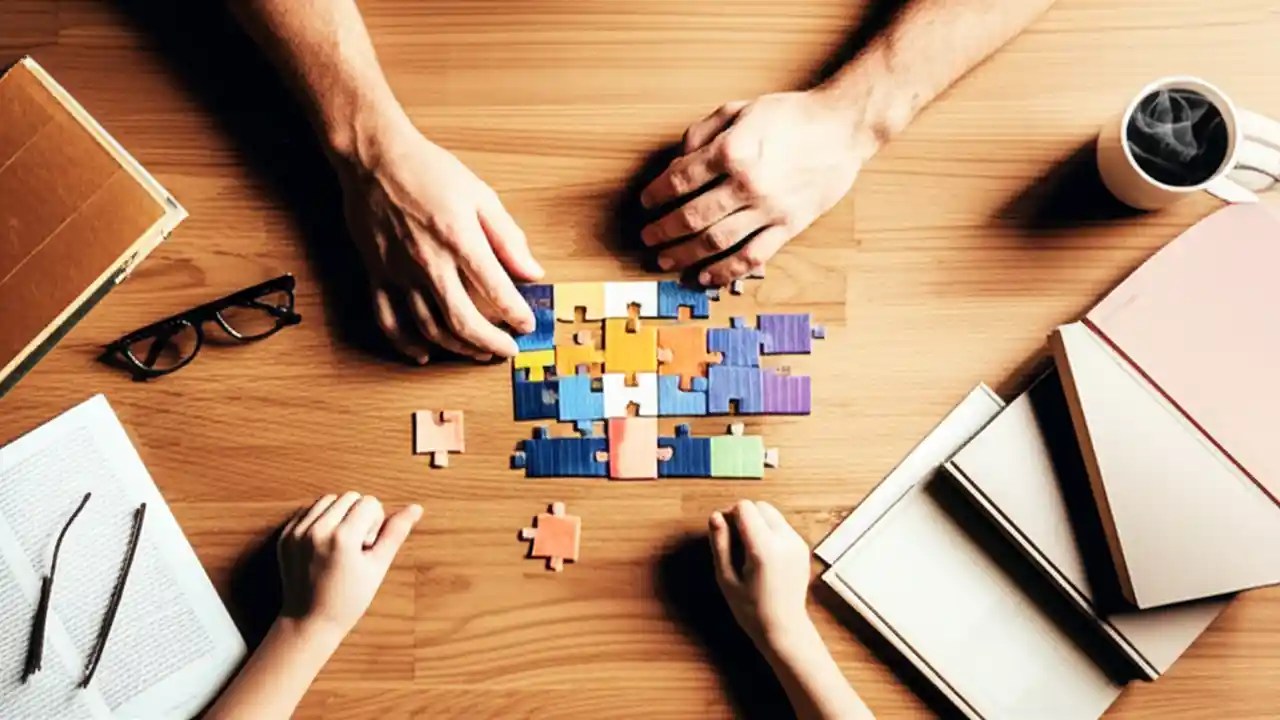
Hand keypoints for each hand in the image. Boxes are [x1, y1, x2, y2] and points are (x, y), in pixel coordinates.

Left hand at [278, 492, 422, 634]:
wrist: (309, 621)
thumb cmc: (348, 599)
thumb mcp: (378, 567)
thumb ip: (395, 533)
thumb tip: (416, 508)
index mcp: (342, 538)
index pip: (370, 502)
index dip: (375, 523)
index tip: (368, 547)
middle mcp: (317, 530)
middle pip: (349, 497)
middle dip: (358, 515)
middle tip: (355, 546)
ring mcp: (297, 532)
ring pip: (328, 500)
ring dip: (339, 514)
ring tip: (339, 543)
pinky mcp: (285, 535)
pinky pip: (308, 511)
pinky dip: (319, 520)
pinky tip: (323, 544)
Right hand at [335, 115, 543, 362]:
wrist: (374, 158)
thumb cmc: (428, 170)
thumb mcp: (480, 195)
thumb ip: (508, 237)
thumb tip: (532, 271)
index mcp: (459, 239)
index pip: (495, 290)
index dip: (516, 314)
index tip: (527, 325)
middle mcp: (429, 262)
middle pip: (463, 321)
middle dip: (491, 343)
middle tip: (508, 350)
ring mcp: (399, 272)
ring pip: (429, 327)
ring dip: (458, 347)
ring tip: (478, 352)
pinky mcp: (377, 274)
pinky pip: (389, 320)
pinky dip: (406, 344)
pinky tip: (424, 354)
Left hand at [640, 89, 872, 285]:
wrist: (842, 127)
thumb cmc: (791, 115)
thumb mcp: (740, 109)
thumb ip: (702, 133)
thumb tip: (677, 163)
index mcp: (731, 151)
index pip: (680, 180)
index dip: (656, 194)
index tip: (646, 203)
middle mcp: (746, 184)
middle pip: (692, 216)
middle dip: (663, 230)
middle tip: (648, 238)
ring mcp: (768, 209)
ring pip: (716, 241)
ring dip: (685, 255)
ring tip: (666, 261)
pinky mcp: (789, 226)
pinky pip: (752, 256)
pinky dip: (726, 271)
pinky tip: (706, 277)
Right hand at [709, 500, 812, 647]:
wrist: (784, 628)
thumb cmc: (751, 609)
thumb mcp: (726, 578)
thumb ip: (720, 544)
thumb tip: (715, 516)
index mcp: (764, 548)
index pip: (745, 507)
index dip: (729, 515)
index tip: (723, 532)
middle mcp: (785, 541)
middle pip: (760, 506)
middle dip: (744, 516)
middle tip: (733, 541)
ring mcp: (797, 543)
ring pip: (772, 513)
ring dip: (757, 522)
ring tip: (748, 549)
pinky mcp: (802, 547)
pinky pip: (781, 526)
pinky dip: (768, 531)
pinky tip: (762, 555)